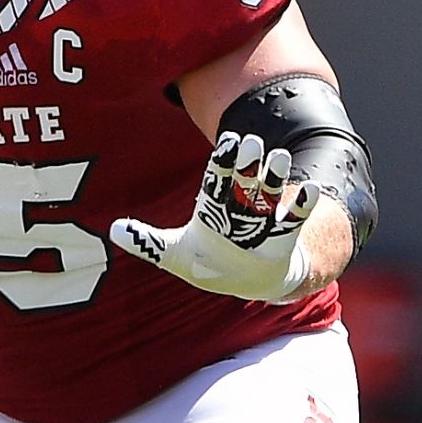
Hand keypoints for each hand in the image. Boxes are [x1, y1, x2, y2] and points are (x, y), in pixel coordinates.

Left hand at [110, 132, 319, 302]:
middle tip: (252, 143)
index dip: (223, 161)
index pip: (217, 177)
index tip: (229, 142)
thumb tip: (111, 229)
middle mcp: (239, 205)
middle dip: (247, 164)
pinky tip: (309, 190)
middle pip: (244, 179)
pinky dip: (302, 205)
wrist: (243, 280)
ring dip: (276, 176)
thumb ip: (146, 242)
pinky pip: (294, 217)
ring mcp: (262, 218)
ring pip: (270, 192)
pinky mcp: (283, 235)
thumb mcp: (174, 254)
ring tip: (281, 158)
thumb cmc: (207, 262)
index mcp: (214, 204)